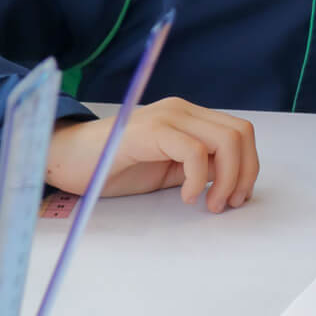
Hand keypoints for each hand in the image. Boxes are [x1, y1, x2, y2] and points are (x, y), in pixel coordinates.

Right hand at [45, 98, 257, 210]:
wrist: (66, 158)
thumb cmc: (112, 166)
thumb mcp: (167, 170)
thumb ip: (198, 169)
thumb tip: (231, 180)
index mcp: (189, 117)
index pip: (239, 132)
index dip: (249, 166)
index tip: (237, 198)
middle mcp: (182, 110)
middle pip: (240, 133)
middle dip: (245, 173)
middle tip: (226, 204)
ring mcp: (167, 116)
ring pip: (226, 140)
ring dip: (228, 178)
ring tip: (209, 204)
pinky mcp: (151, 130)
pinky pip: (195, 151)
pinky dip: (199, 179)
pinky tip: (186, 197)